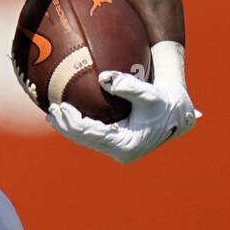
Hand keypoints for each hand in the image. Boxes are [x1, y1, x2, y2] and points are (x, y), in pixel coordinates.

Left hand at [46, 41, 200, 163]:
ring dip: (68, 127)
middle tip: (51, 109)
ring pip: (85, 140)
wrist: (177, 113)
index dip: (72, 122)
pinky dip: (78, 127)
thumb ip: (127, 86)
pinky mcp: (116, 145)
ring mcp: (117, 150)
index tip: (60, 106)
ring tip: (53, 113)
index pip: (90, 134)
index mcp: (126, 144)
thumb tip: (104, 78)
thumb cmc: (163, 102)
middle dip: (65, 125)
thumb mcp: (149, 93)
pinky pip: (91, 137)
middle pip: (84, 139)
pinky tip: (66, 117)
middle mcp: (120, 152)